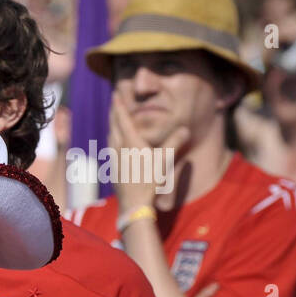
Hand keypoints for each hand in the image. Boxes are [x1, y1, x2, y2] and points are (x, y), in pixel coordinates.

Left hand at [108, 90, 188, 211]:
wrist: (133, 203)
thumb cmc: (150, 181)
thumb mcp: (165, 160)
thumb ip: (175, 143)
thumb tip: (185, 128)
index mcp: (131, 142)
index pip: (123, 119)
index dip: (119, 105)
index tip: (115, 93)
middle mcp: (119, 148)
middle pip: (113, 125)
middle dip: (113, 112)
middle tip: (113, 101)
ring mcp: (114, 159)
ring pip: (110, 136)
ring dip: (111, 125)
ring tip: (114, 119)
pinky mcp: (113, 168)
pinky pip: (110, 147)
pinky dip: (112, 138)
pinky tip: (115, 143)